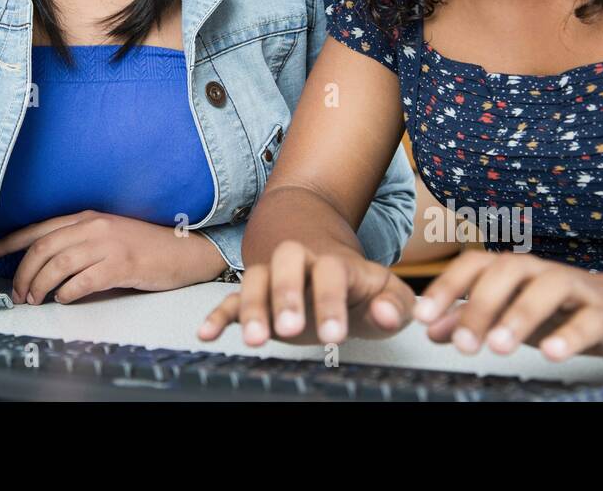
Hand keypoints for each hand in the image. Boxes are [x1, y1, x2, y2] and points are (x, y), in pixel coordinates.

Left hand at [0, 211, 227, 304]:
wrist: (184, 250)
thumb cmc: (144, 247)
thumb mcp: (107, 236)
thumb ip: (78, 244)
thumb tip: (42, 266)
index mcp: (86, 217)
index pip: (38, 229)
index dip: (10, 244)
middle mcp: (93, 226)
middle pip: (43, 249)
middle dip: (23, 274)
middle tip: (18, 294)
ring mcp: (107, 244)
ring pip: (58, 265)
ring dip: (40, 286)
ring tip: (35, 300)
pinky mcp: (121, 264)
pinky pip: (83, 281)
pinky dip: (67, 292)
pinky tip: (64, 298)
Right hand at [195, 239, 414, 345]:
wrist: (332, 268)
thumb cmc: (361, 287)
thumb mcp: (389, 292)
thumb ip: (396, 303)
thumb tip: (386, 313)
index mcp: (336, 261)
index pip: (332, 272)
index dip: (331, 302)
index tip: (335, 336)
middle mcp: (301, 262)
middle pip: (287, 259)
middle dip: (285, 293)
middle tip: (289, 330)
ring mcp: (274, 276)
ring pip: (256, 278)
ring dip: (253, 308)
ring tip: (256, 342)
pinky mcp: (255, 296)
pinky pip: (231, 299)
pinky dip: (218, 314)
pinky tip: (207, 334)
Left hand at [414, 249, 602, 372]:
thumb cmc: (567, 312)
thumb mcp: (515, 315)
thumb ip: (474, 319)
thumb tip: (432, 328)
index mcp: (518, 270)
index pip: (476, 264)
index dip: (446, 286)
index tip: (422, 317)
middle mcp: (545, 272)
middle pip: (508, 271)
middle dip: (480, 305)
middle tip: (462, 345)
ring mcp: (580, 289)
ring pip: (549, 287)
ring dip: (520, 315)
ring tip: (498, 348)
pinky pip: (589, 319)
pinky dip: (569, 335)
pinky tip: (550, 354)